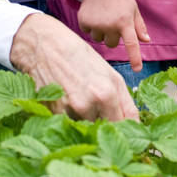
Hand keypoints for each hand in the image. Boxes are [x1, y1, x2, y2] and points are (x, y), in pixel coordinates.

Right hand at [9, 13, 138, 121]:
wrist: (43, 44)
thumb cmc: (78, 55)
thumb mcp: (108, 73)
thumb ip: (123, 101)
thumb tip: (132, 124)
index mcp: (108, 93)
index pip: (124, 125)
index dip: (126, 130)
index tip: (126, 132)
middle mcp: (91, 103)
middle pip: (105, 130)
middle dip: (105, 126)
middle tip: (99, 115)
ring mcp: (70, 109)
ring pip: (86, 129)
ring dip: (86, 123)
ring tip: (79, 103)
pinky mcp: (54, 113)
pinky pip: (68, 125)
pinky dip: (69, 120)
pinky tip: (65, 102)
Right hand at [77, 0, 150, 71]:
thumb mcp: (133, 9)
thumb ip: (139, 26)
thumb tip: (146, 40)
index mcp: (125, 21)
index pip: (132, 44)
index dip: (135, 57)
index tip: (137, 70)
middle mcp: (110, 24)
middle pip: (112, 44)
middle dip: (113, 36)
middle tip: (113, 21)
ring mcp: (96, 24)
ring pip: (99, 40)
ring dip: (101, 32)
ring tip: (103, 16)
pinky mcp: (84, 21)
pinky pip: (88, 33)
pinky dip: (91, 26)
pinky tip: (94, 14)